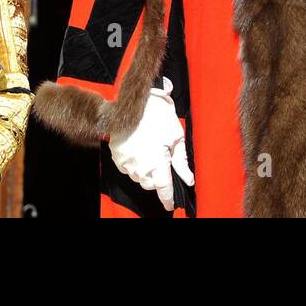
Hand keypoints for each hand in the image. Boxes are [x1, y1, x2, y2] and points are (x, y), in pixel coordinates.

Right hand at [108, 79, 192, 211]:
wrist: (136, 101)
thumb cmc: (158, 116)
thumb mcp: (176, 137)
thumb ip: (181, 161)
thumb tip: (188, 178)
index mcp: (157, 163)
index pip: (164, 189)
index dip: (168, 198)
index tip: (171, 204)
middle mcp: (139, 166)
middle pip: (151, 184)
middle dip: (159, 178)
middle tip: (164, 162)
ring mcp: (125, 162)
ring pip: (139, 177)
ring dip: (147, 172)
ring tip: (152, 152)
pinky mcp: (116, 156)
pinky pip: (128, 168)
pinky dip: (135, 164)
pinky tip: (140, 150)